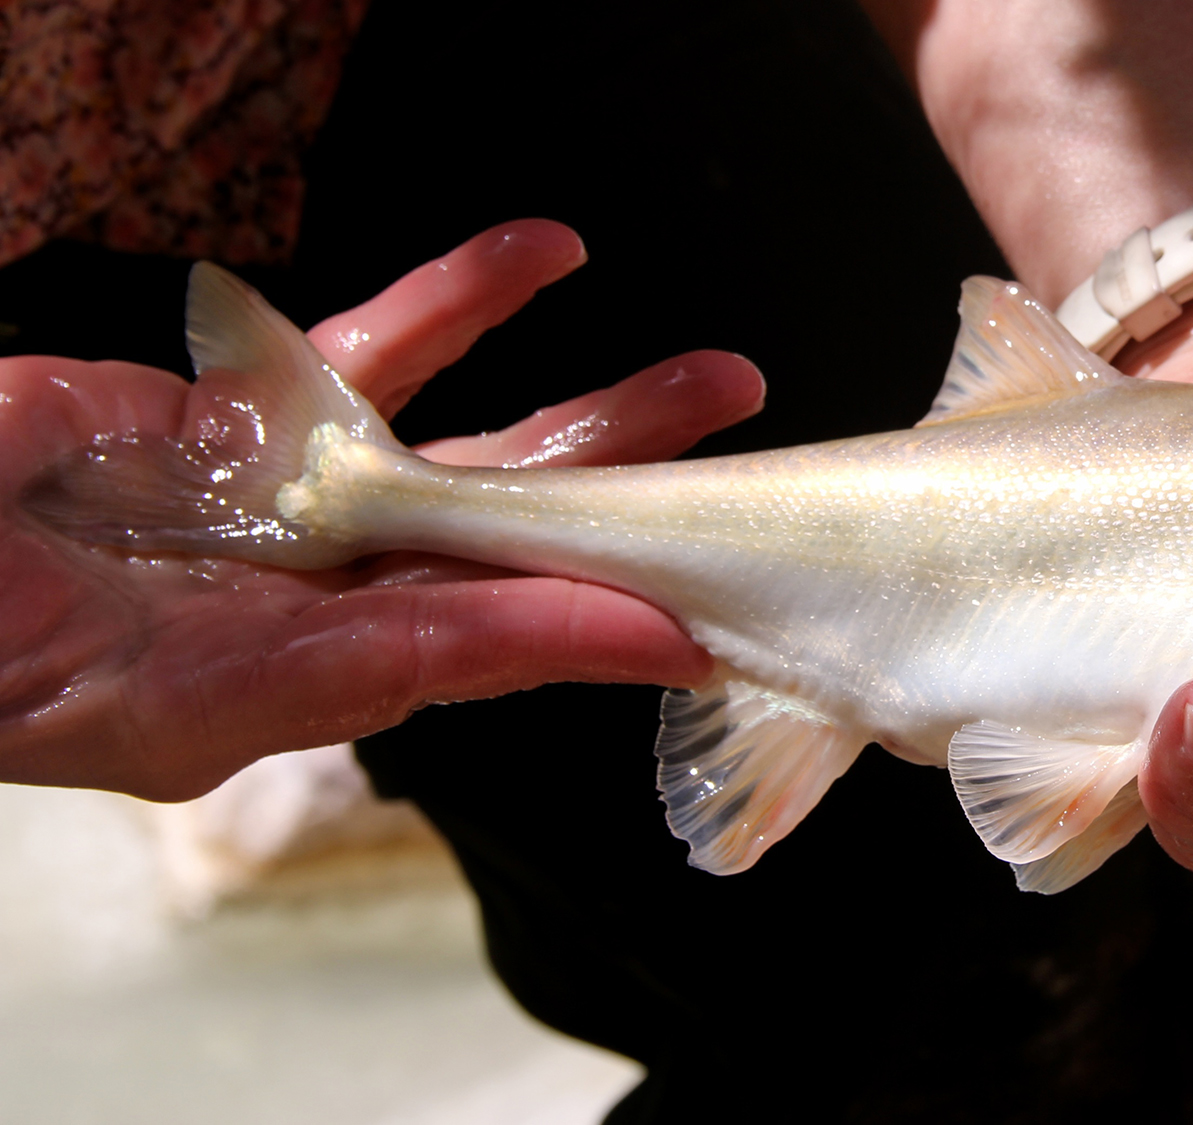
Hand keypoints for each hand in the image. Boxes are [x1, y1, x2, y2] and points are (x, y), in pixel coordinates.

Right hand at [0, 220, 763, 799]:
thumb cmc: (15, 665)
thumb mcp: (217, 694)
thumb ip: (413, 660)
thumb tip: (588, 638)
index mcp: (336, 674)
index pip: (514, 641)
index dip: (622, 616)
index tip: (730, 600)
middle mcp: (337, 587)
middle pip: (527, 538)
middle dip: (643, 501)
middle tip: (758, 467)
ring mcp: (302, 494)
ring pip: (480, 439)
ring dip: (595, 404)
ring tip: (715, 374)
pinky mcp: (248, 408)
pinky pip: (376, 343)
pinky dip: (463, 296)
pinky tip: (544, 252)